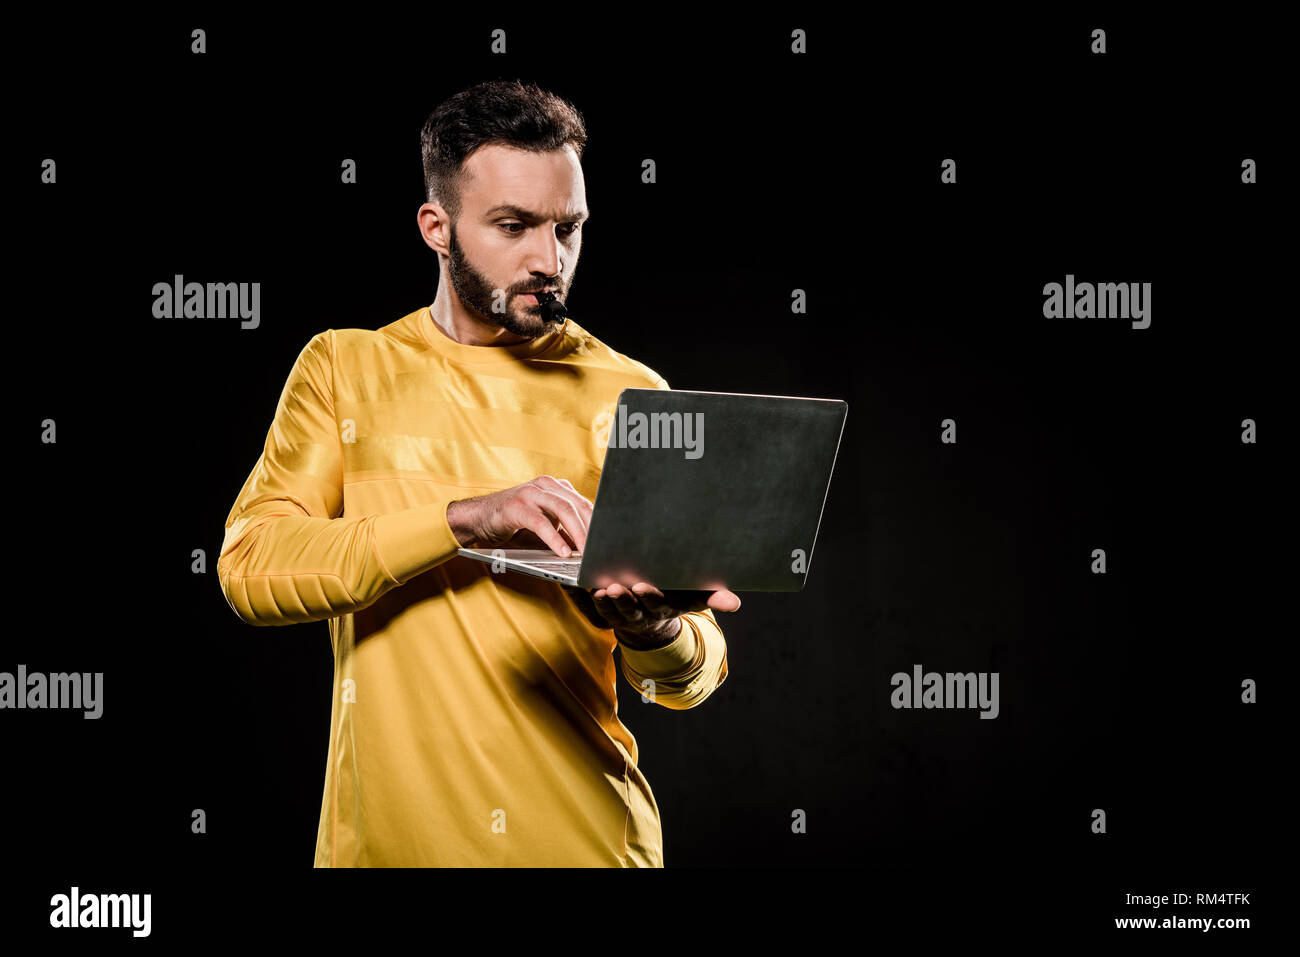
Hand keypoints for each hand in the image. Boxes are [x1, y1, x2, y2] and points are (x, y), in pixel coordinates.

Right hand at [446, 475, 592, 556]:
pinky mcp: (516, 506)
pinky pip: (540, 522)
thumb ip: (566, 530)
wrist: (479, 517)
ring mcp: (530, 493)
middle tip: (602, 551)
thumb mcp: (546, 524)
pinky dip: (554, 538)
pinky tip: (563, 552)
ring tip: (586, 553)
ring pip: (563, 510)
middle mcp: (546, 485)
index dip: (599, 522)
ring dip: (578, 533)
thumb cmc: (515, 523)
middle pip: (578, 505)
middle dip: (592, 529)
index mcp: (557, 487)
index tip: (611, 540)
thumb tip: (591, 548)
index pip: (585, 503)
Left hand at [562, 581, 740, 649]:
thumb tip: (735, 604)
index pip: (656, 604)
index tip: (643, 587)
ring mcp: (616, 617)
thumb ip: (712, 597)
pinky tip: (567, 583)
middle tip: (613, 588)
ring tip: (592, 586)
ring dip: (598, 601)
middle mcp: (638, 615)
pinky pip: (583, 608)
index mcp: (661, 609)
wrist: (649, 619)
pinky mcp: (597, 617)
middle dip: (621, 600)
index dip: (649, 597)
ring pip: (606, 610)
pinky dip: (575, 597)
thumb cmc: (673, 597)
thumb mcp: (693, 598)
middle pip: (628, 609)